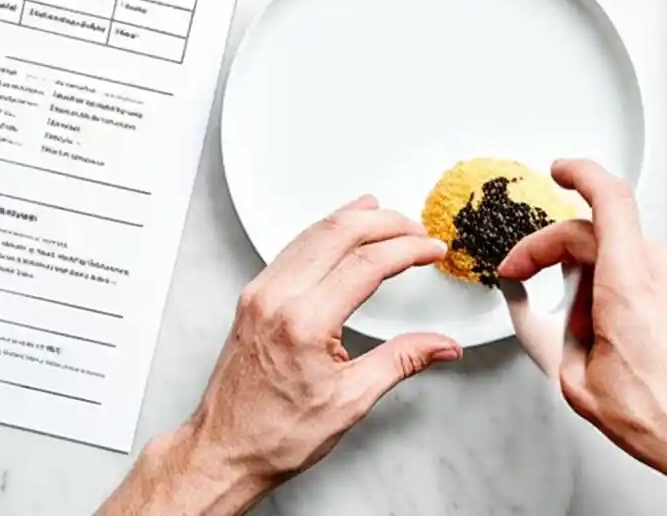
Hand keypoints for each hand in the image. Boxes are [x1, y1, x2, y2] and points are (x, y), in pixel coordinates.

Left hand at [99, 195, 461, 514]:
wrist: (224, 451)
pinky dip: (325, 232)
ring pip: (312, 234)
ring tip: (385, 215)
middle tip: (417, 230)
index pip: (366, 264)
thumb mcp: (351, 401)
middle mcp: (276, 299)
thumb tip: (442, 345)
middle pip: (338, 234)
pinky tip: (340, 229)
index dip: (407, 250)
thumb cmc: (275, 434)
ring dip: (353, 219)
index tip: (432, 250)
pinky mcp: (252, 297)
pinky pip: (293, 248)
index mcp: (303, 323)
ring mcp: (259, 294)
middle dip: (384, 223)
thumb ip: (402, 361)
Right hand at [498, 160, 666, 515]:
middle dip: (555, 252)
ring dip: (589, 277)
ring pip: (622, 251)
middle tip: (527, 276)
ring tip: (583, 329)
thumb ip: (542, 330)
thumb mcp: (575, 376)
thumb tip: (527, 310)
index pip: (607, 197)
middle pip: (600, 229)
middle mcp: (663, 268)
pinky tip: (610, 326)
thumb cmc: (659, 412)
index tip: (560, 171)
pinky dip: (617, 285)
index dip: (579, 174)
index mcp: (630, 280)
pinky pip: (645, 268)